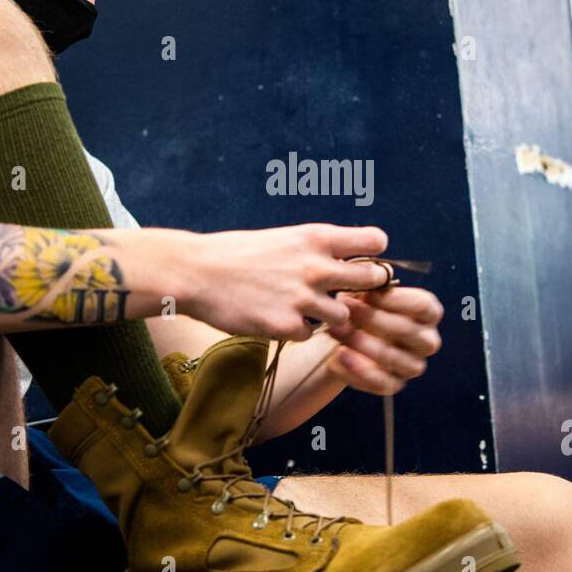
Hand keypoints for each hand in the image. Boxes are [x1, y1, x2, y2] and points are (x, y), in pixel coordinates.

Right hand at [177, 224, 391, 339]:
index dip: (374, 254)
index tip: (364, 262)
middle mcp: (315, 266)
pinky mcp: (286, 325)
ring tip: (300, 307)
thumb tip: (349, 261)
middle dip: (363, 289)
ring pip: (342, 315)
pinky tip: (277, 318)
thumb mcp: (284, 239)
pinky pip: (310, 334)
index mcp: (315, 237)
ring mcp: (303, 298)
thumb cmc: (238, 253)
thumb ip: (317, 250)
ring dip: (327, 315)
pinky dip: (298, 330)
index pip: (374, 242)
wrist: (196, 273)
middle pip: (371, 280)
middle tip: (344, 292)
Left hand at [325, 285, 443, 394]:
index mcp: (427, 313)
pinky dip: (358, 370)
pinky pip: (381, 382)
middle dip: (373, 319)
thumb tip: (371, 273)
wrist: (342, 336)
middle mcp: (427, 341)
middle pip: (409, 331)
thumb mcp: (363, 288)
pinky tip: (338, 355)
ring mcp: (413, 365)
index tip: (368, 293)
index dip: (396, 299)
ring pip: (394, 358)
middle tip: (346, 310)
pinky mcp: (394, 384)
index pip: (424, 306)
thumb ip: (370, 279)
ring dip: (361, 343)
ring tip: (335, 330)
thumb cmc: (359, 305)